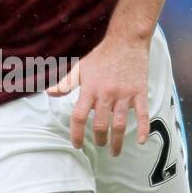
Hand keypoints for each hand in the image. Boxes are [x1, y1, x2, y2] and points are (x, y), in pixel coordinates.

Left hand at [47, 35, 150, 155]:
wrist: (126, 41)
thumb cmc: (101, 56)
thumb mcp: (80, 68)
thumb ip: (66, 83)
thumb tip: (48, 93)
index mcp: (90, 89)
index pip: (79, 116)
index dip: (77, 134)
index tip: (77, 145)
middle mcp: (106, 94)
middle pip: (100, 124)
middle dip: (99, 139)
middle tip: (99, 145)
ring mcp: (124, 94)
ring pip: (120, 124)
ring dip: (117, 141)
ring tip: (114, 151)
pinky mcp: (140, 92)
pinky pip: (143, 114)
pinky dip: (143, 128)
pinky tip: (141, 141)